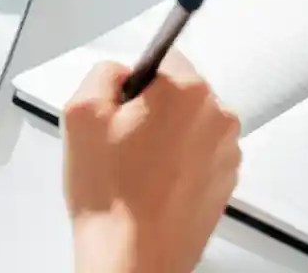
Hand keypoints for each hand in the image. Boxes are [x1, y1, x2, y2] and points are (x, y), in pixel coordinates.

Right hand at [63, 51, 241, 272]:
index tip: (123, 103)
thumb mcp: (81, 112)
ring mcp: (226, 151)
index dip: (134, 80)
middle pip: (179, 91)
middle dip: (150, 107)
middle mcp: (216, 116)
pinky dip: (177, 162)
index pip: (165, 55)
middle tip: (121, 140)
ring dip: (165, 136)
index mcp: (186, 91)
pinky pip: (198, 154)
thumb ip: (103, 72)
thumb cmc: (111, 195)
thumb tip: (120, 72)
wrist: (133, 257)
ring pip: (188, 123)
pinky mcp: (225, 180)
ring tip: (135, 167)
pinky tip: (151, 183)